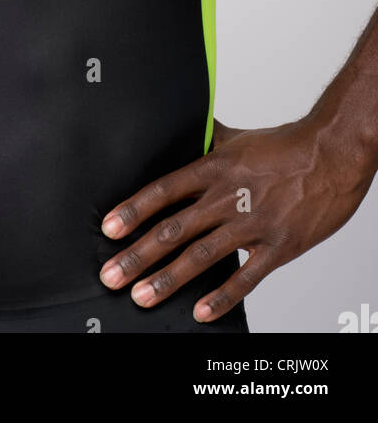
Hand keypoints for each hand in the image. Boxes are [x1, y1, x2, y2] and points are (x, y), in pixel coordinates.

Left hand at [98, 114, 371, 322]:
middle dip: (139, 254)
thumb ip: (204, 139)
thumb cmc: (283, 147)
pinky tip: (200, 312)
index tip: (109, 228)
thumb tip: (176, 129)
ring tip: (142, 296)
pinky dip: (222, 296)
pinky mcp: (278, 247)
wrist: (331, 155)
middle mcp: (227, 197)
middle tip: (112, 275)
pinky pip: (246, 278)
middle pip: (175, 229)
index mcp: (214, 168)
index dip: (134, 210)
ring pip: (202, 256)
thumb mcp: (235, 137)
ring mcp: (252, 224)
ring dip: (169, 279)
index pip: (164, 190)